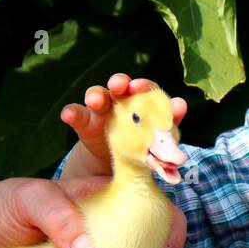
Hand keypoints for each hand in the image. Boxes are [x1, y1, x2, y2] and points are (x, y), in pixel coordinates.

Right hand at [60, 73, 187, 176]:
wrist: (114, 165)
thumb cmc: (140, 148)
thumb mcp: (154, 144)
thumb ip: (168, 134)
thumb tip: (181, 128)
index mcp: (143, 104)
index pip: (145, 90)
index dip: (146, 87)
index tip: (145, 89)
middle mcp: (121, 101)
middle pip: (120, 86)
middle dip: (121, 82)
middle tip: (122, 85)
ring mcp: (101, 110)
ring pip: (98, 95)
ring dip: (97, 94)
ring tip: (96, 100)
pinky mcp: (84, 121)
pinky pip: (76, 114)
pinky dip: (72, 112)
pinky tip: (68, 114)